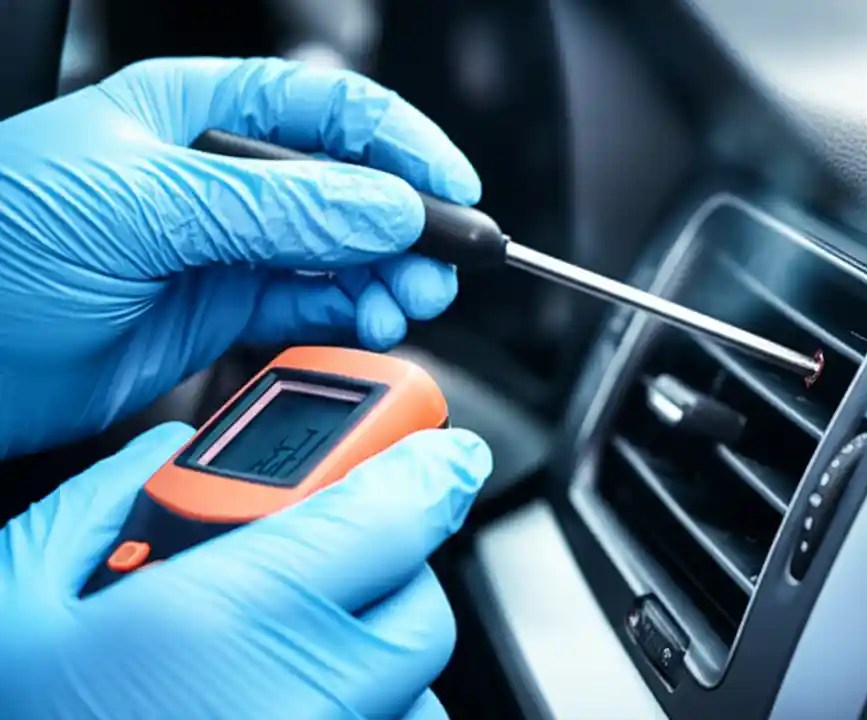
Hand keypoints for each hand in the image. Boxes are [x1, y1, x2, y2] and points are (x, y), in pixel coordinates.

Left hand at [0, 57, 480, 456]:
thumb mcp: (140, 203)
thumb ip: (276, 209)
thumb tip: (386, 209)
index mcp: (198, 112)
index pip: (329, 109)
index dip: (403, 145)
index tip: (456, 191)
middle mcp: (220, 178)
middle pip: (349, 188)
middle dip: (407, 226)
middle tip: (440, 267)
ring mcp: (222, 248)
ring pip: (339, 256)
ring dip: (385, 280)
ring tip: (404, 305)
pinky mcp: (217, 314)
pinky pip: (308, 309)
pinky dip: (347, 321)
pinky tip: (365, 327)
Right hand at [0, 422, 490, 718]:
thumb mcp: (20, 592)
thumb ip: (105, 503)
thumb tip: (171, 452)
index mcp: (230, 620)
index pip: (395, 518)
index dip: (427, 470)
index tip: (440, 455)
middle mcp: (304, 701)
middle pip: (421, 608)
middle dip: (388, 570)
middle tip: (320, 561)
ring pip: (417, 689)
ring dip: (375, 651)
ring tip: (286, 648)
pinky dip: (370, 711)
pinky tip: (290, 699)